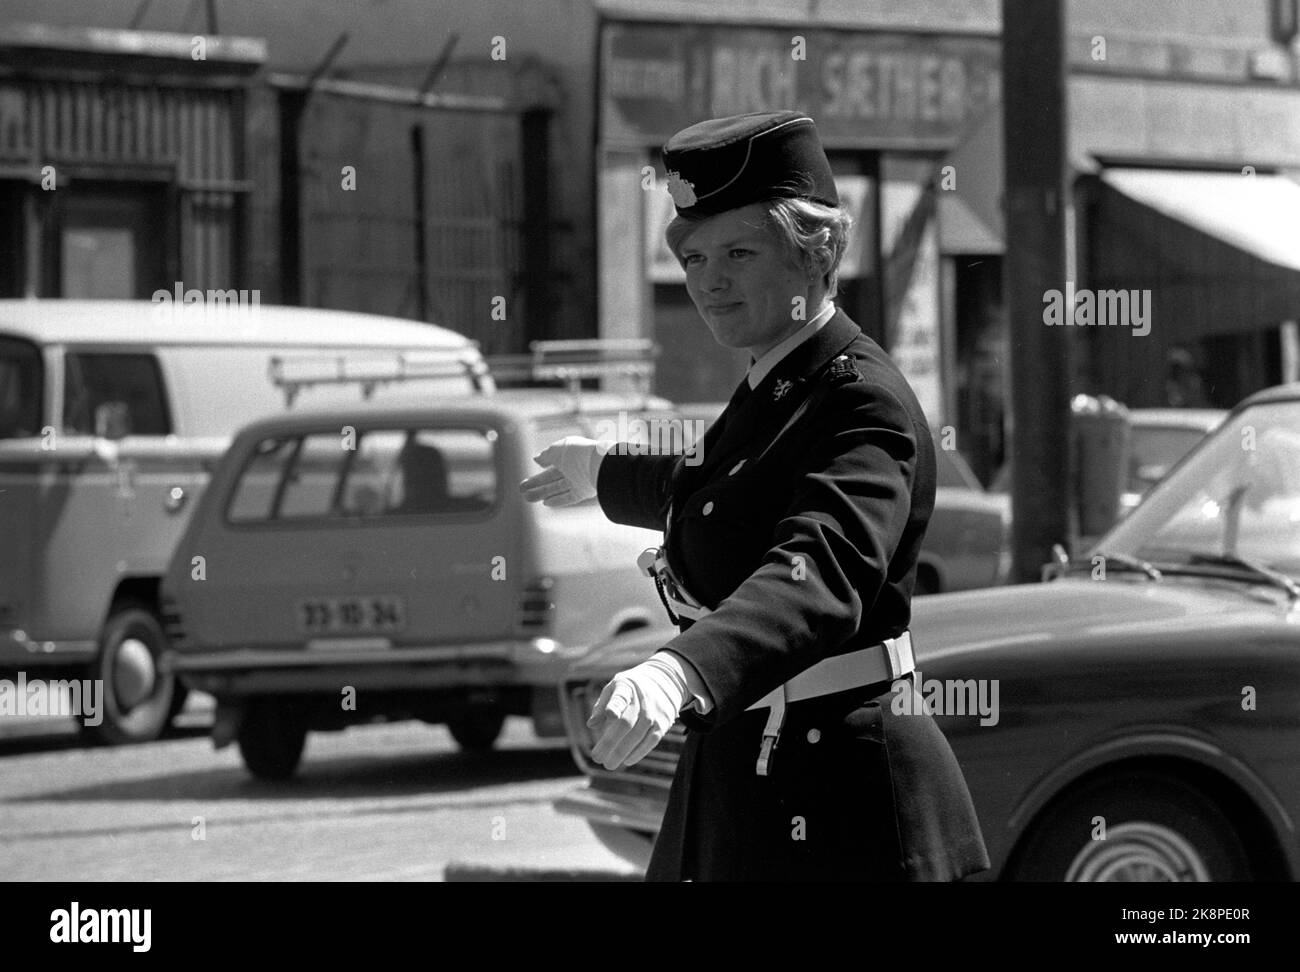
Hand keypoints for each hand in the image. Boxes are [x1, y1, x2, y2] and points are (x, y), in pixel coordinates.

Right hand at [519, 436, 609, 506]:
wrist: (599, 463)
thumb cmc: (577, 453)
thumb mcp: (557, 450)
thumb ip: (546, 455)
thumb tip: (536, 459)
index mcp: (568, 454)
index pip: (551, 463)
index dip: (540, 469)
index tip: (528, 478)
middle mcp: (574, 468)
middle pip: (552, 478)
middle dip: (536, 484)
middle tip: (521, 490)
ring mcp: (579, 480)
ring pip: (558, 488)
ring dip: (542, 493)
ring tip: (527, 498)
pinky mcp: (584, 492)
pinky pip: (569, 497)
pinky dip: (558, 500)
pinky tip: (545, 503)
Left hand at [587, 655, 689, 769]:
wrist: (664, 681)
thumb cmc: (630, 690)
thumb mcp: (613, 689)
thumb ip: (601, 706)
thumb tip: (591, 725)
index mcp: (625, 687)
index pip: (621, 697)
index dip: (616, 705)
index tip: (610, 715)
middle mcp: (641, 699)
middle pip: (626, 722)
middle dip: (610, 741)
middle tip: (596, 757)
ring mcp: (654, 712)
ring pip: (638, 734)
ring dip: (622, 751)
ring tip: (609, 764)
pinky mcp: (663, 723)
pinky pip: (651, 740)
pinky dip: (639, 752)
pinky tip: (626, 760)